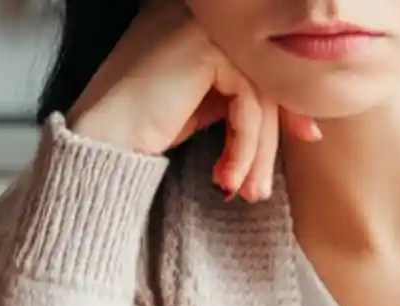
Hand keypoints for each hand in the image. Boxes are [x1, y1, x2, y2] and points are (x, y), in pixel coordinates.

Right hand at [65, 0, 319, 201]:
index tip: (305, 137)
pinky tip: (225, 177)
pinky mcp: (204, 48)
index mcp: (194, 26)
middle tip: (265, 185)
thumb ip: (236, 97)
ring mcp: (200, 26)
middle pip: (263, 75)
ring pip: (260, 91)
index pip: (256, 61)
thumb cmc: (136, 133)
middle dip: (274, 134)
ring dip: (257, 151)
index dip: (283, 103)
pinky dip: (244, 146)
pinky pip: (248, 100)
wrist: (94, 146)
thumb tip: (297, 117)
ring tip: (247, 193)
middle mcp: (198, 16)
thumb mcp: (199, 108)